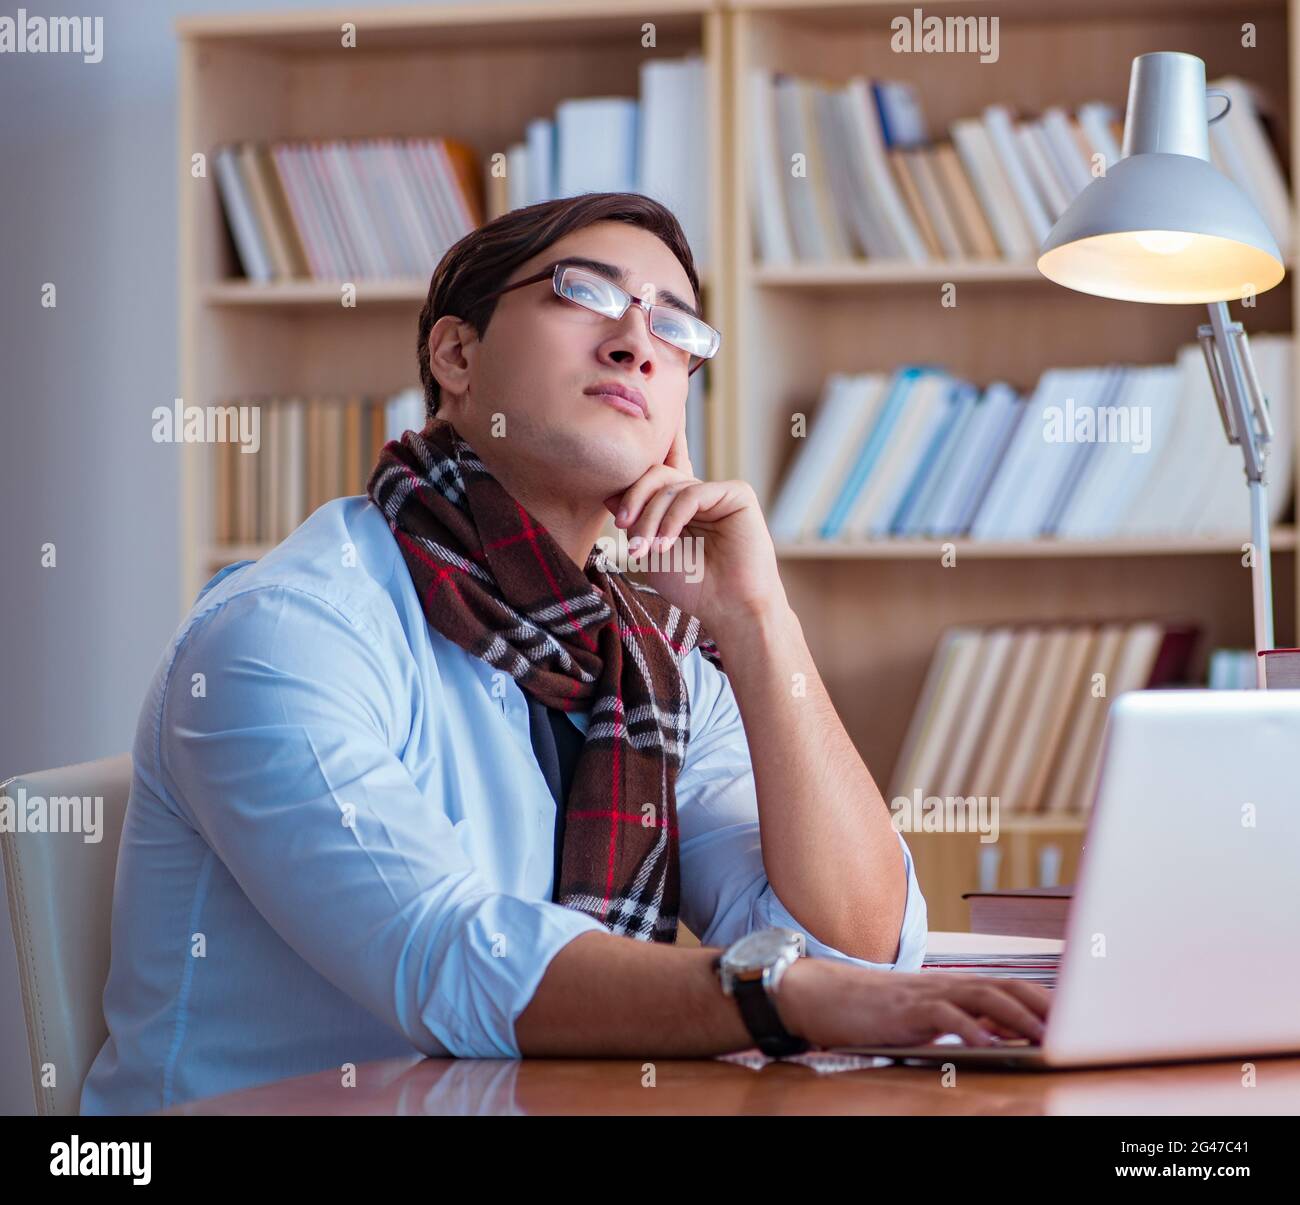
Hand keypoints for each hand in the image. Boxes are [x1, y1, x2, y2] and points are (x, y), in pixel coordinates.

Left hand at [602, 410, 787, 636]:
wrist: (729, 609)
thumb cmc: (693, 587)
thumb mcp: (650, 551)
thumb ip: (635, 520)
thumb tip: (611, 491)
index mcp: (679, 504)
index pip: (661, 465)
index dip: (654, 440)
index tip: (646, 405)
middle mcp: (698, 492)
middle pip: (654, 474)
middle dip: (634, 499)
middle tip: (624, 528)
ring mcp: (718, 491)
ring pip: (669, 486)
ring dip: (650, 519)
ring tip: (645, 549)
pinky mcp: (736, 494)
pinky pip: (692, 494)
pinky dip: (673, 519)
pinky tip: (668, 543)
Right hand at [772, 958, 1051, 1049]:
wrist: (824, 995)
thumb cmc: (874, 1011)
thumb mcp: (923, 1016)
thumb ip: (960, 1021)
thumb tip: (1002, 1037)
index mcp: (954, 986)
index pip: (1008, 984)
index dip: (1042, 998)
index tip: (1074, 1015)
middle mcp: (947, 985)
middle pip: (1005, 986)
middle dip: (1043, 1005)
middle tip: (1075, 1026)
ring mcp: (928, 995)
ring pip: (983, 997)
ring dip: (1018, 1017)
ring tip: (1045, 1037)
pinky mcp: (907, 1010)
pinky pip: (945, 1017)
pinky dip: (968, 1029)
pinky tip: (987, 1043)